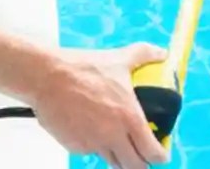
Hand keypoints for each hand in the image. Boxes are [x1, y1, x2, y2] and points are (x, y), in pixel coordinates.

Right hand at [32, 43, 170, 167]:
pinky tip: (91, 128)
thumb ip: (145, 55)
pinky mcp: (74, 146)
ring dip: (118, 156)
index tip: (161, 155)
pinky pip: (90, 151)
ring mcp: (92, 144)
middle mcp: (113, 136)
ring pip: (112, 162)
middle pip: (134, 166)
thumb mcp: (119, 58)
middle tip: (141, 155)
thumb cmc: (83, 69)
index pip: (152, 152)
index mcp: (129, 118)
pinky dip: (94, 145)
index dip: (160, 156)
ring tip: (118, 142)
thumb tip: (163, 53)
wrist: (47, 76)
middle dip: (141, 163)